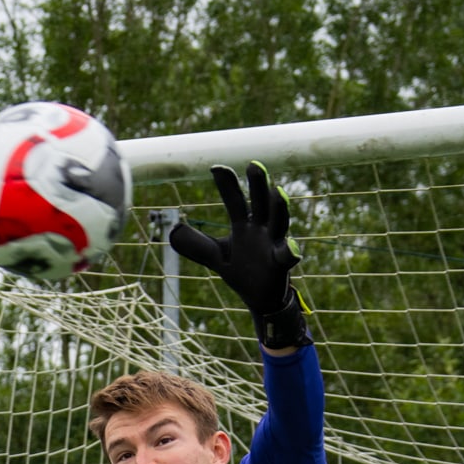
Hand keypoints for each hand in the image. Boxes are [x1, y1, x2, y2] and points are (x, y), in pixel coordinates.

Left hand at [170, 162, 308, 347]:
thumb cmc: (242, 272)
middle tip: (254, 164)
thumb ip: (197, 245)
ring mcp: (273, 245)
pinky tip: (291, 246)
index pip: (235, 201)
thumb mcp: (216, 257)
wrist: (262, 299)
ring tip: (277, 192)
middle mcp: (261, 230)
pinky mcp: (281, 264)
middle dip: (257, 185)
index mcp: (244, 226)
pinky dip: (290, 251)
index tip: (216, 168)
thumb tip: (172, 232)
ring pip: (278, 223)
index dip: (227, 185)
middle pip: (260, 204)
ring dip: (278, 209)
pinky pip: (287, 256)